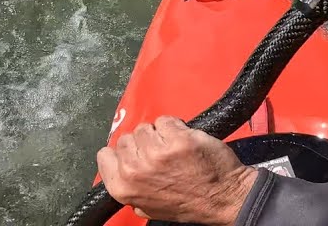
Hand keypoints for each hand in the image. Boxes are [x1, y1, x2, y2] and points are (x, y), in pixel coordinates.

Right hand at [97, 116, 257, 225]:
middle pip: (126, 137)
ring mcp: (157, 153)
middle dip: (143, 143)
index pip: (104, 155)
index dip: (122, 153)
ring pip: (146, 127)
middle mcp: (136, 171)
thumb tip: (118, 169)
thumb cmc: (187, 204)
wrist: (223, 198)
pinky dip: (176, 126)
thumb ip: (129, 188)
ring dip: (160, 134)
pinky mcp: (178, 139)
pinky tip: (185, 142)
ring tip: (175, 150)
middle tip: (161, 156)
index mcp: (123, 188)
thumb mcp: (148, 207)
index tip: (136, 155)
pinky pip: (166, 120)